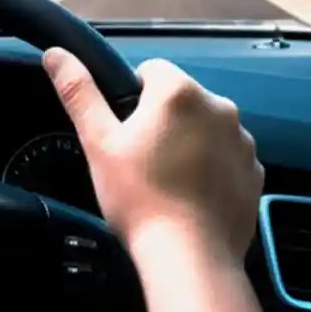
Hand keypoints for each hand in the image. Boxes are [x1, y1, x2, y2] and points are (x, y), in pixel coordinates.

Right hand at [42, 48, 262, 264]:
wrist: (190, 257)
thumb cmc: (139, 196)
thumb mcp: (98, 143)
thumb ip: (78, 92)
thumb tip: (56, 54)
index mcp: (179, 91)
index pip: (151, 71)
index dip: (132, 99)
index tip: (124, 133)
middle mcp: (219, 106)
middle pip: (181, 100)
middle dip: (163, 121)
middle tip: (141, 161)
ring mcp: (242, 141)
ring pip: (206, 128)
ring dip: (190, 143)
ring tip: (168, 182)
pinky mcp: (254, 172)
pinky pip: (227, 158)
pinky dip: (212, 169)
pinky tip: (193, 196)